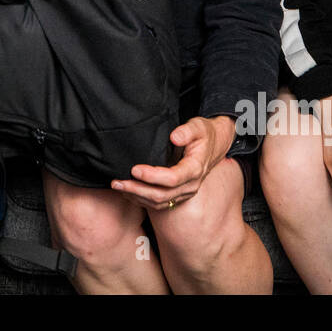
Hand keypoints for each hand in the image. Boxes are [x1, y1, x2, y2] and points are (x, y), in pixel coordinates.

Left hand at [110, 116, 235, 210]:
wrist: (213, 146)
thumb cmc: (203, 134)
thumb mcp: (198, 126)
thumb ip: (187, 131)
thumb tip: (174, 137)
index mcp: (195, 168)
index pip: (172, 178)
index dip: (152, 176)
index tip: (134, 168)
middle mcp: (191, 185)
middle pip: (162, 195)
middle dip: (137, 190)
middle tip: (118, 182)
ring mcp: (185, 193)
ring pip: (159, 203)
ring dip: (136, 197)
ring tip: (118, 186)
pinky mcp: (178, 195)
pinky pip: (160, 204)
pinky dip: (141, 200)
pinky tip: (127, 192)